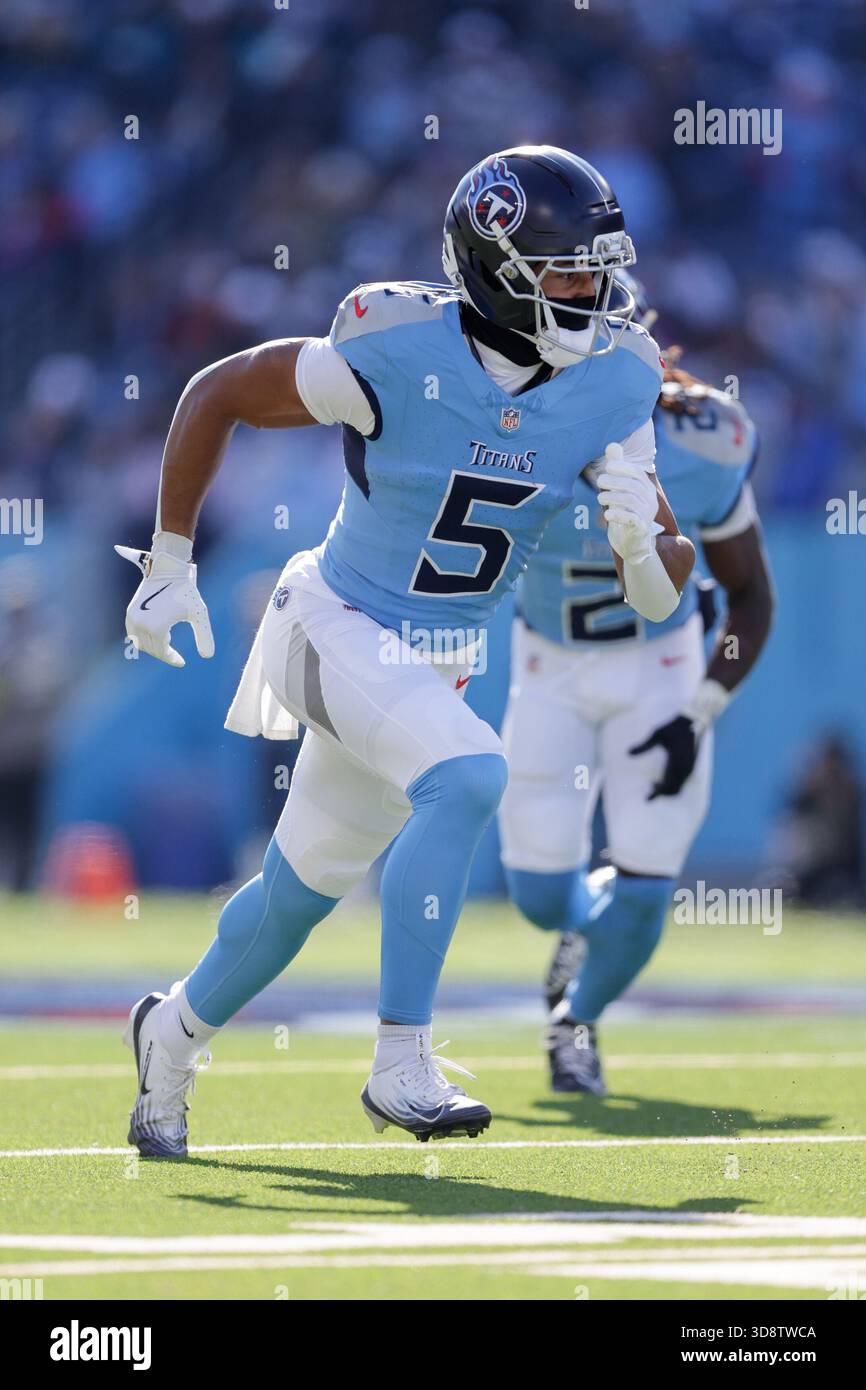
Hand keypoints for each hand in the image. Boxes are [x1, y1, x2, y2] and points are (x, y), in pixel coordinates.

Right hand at [116, 544, 213, 667]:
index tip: (182, 663)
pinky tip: (156, 637)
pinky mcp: (130, 613)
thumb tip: (208, 656)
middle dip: (164, 654)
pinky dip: (143, 639)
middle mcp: (141, 625)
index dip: (172, 659)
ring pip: (141, 644)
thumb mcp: (199, 614)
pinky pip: (134, 634)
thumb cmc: (186, 592)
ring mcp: (133, 619)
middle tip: (175, 655)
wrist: (168, 570)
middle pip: (152, 649)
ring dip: (153, 648)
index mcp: (157, 628)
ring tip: (166, 646)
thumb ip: (204, 636)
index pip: (163, 652)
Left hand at [597, 445, 662, 564]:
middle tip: (599, 482)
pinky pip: (631, 519)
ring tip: (600, 498)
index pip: (637, 472)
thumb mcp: (619, 489)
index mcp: (646, 488)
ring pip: (630, 500)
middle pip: (633, 485)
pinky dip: (618, 514)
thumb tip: (612, 444)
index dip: (622, 466)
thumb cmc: (623, 511)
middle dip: (614, 481)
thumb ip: (617, 468)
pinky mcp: (640, 529)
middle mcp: (649, 500)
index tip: (608, 466)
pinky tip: (607, 514)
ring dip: (612, 497)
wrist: (631, 542)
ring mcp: (646, 515)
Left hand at [629, 714, 697, 798]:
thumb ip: (643, 746)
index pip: (667, 784)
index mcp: (676, 761)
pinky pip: (682, 782)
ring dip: (667, 790)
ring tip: (653, 784)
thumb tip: (627, 753)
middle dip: (661, 794)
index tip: (646, 799)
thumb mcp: (656, 734)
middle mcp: (685, 767)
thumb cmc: (672, 726)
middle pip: (673, 790)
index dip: (656, 794)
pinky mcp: (691, 766)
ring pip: (679, 788)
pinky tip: (662, 779)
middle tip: (648, 791)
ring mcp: (690, 767)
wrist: (692, 720)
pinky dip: (673, 785)